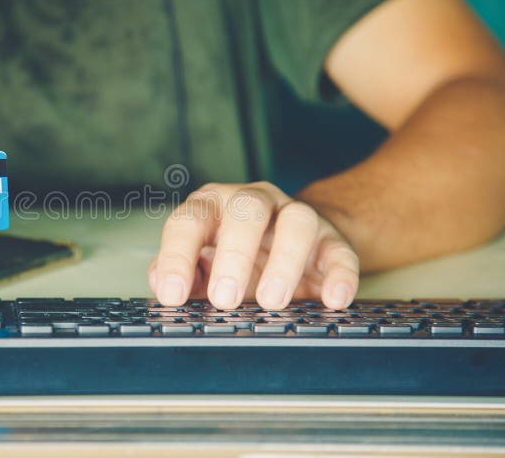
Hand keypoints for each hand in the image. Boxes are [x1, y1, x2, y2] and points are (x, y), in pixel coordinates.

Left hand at [148, 182, 358, 309]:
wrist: (291, 244)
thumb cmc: (234, 256)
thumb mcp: (202, 264)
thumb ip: (181, 272)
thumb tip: (164, 284)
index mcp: (212, 207)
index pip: (188, 222)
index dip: (178, 258)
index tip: (173, 295)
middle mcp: (252, 203)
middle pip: (246, 211)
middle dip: (234, 255)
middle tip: (224, 299)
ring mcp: (294, 216)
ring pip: (297, 220)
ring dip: (285, 261)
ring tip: (273, 301)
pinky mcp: (331, 239)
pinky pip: (340, 250)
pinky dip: (340, 275)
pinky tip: (332, 300)